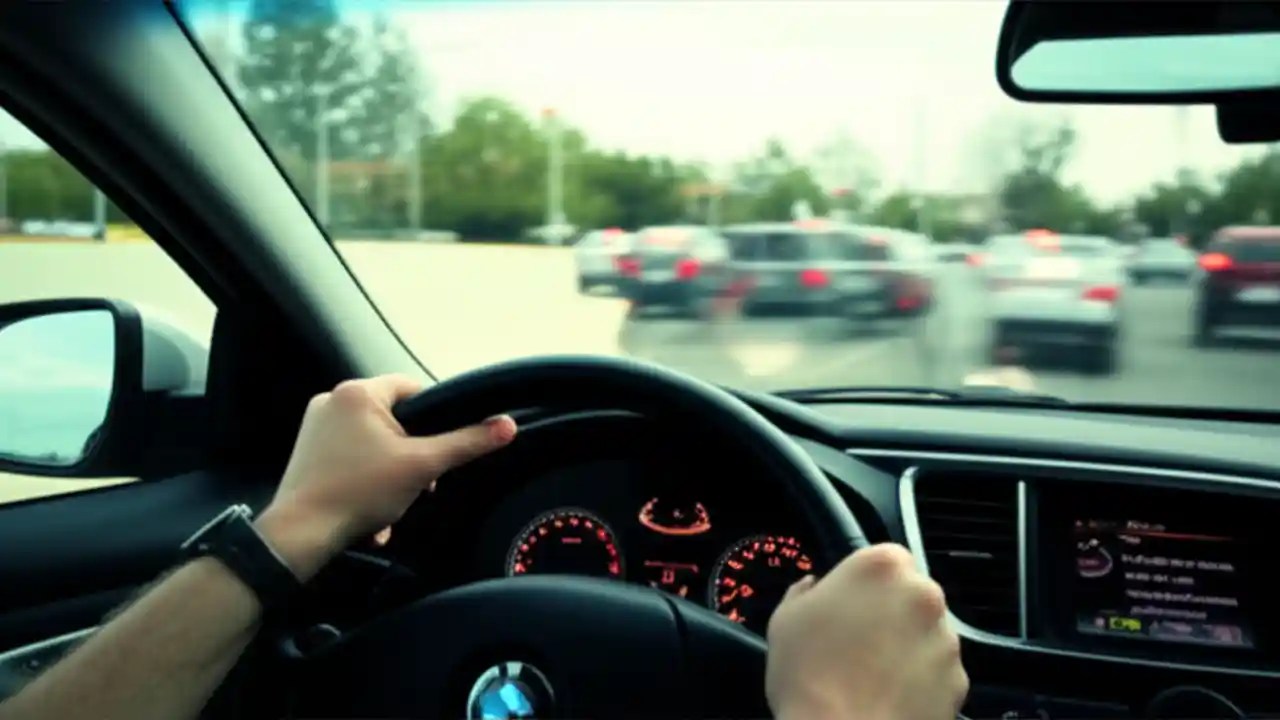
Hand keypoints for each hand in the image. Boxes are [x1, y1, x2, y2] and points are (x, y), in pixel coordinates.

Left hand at [255, 375, 516, 579]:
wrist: (300, 535)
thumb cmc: (357, 493)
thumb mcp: (423, 466)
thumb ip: (467, 443)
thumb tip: (506, 425)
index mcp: (357, 392)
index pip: (414, 390)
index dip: (434, 420)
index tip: (437, 450)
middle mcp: (332, 401)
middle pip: (394, 420)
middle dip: (411, 455)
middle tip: (416, 482)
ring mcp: (315, 428)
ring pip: (374, 443)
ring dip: (390, 473)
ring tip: (391, 501)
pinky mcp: (308, 453)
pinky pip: (352, 458)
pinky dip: (367, 481)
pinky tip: (371, 509)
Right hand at [765, 543, 967, 719]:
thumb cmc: (808, 675)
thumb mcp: (786, 619)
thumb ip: (806, 591)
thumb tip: (813, 588)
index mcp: (882, 566)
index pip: (886, 558)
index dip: (865, 583)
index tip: (849, 605)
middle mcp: (922, 594)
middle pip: (911, 593)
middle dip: (890, 612)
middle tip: (858, 641)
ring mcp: (946, 639)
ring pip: (926, 633)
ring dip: (906, 645)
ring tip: (871, 674)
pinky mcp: (959, 679)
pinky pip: (938, 671)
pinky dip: (921, 679)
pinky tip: (888, 694)